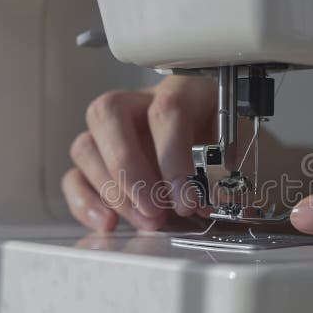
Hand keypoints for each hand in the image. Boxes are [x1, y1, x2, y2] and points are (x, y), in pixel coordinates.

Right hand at [62, 75, 216, 231]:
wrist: (221, 165)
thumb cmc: (227, 153)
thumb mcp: (238, 157)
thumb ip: (227, 175)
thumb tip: (215, 197)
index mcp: (184, 91)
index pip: (166, 110)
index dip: (173, 156)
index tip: (187, 198)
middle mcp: (140, 103)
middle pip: (110, 113)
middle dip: (129, 168)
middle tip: (154, 209)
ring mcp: (113, 130)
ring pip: (86, 145)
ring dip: (113, 191)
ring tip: (147, 222)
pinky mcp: (96, 160)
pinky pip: (74, 177)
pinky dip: (86, 202)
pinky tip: (109, 222)